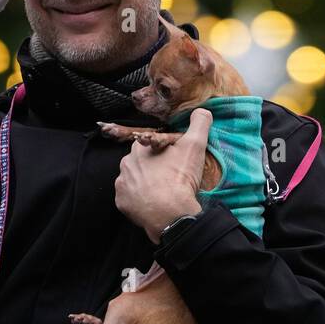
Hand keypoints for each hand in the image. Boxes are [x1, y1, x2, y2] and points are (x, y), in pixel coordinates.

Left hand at [114, 107, 211, 242]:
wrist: (171, 213)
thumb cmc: (180, 177)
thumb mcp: (195, 145)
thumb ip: (199, 123)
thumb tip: (203, 110)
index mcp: (140, 147)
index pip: (151, 144)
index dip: (165, 152)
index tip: (176, 162)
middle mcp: (126, 163)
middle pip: (141, 162)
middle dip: (154, 167)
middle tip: (171, 177)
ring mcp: (122, 185)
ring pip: (135, 180)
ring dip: (146, 183)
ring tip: (164, 191)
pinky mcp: (121, 203)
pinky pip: (130, 198)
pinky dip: (139, 200)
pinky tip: (153, 203)